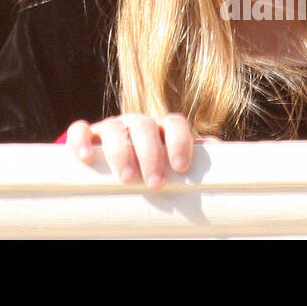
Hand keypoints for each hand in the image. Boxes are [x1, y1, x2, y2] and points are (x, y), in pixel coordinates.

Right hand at [66, 113, 203, 188]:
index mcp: (161, 130)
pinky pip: (80, 130)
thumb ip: (197, 168)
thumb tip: (226, 168)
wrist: (117, 170)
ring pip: (113, 127)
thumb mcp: (173, 169)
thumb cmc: (153, 172)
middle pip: (143, 125)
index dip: (179, 141)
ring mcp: (111, 128)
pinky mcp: (87, 136)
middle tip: (156, 182)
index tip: (181, 167)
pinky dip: (82, 140)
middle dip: (150, 153)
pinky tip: (87, 158)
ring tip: (127, 178)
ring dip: (120, 150)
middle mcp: (137, 124)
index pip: (174, 123)